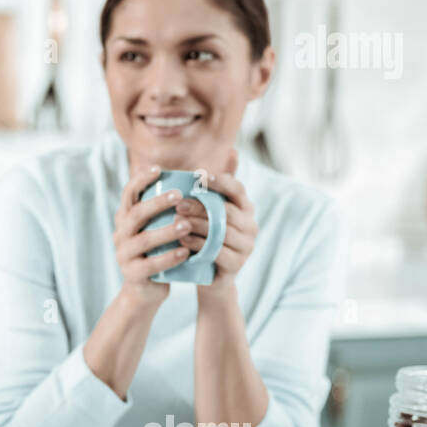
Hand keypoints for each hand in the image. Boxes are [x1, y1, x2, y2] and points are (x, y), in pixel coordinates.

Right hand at [113, 162, 194, 306]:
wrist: (146, 290)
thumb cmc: (158, 252)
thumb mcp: (156, 229)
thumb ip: (164, 209)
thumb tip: (188, 178)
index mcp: (125, 219)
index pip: (128, 194)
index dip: (140, 180)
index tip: (158, 169)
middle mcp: (120, 234)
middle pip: (135, 214)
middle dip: (157, 203)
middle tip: (179, 195)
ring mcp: (124, 255)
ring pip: (143, 239)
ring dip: (166, 231)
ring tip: (187, 225)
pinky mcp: (132, 275)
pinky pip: (150, 265)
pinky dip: (168, 258)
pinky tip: (185, 252)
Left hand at [175, 148, 256, 299]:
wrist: (209, 275)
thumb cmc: (207, 236)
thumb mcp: (211, 211)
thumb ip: (218, 185)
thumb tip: (232, 151)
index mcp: (246, 209)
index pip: (238, 189)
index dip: (220, 181)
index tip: (199, 175)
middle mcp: (251, 226)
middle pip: (226, 211)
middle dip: (201, 206)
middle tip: (178, 204)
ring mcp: (246, 246)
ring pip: (221, 232)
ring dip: (197, 225)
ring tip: (176, 221)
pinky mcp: (236, 264)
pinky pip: (217, 252)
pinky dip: (198, 245)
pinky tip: (181, 240)